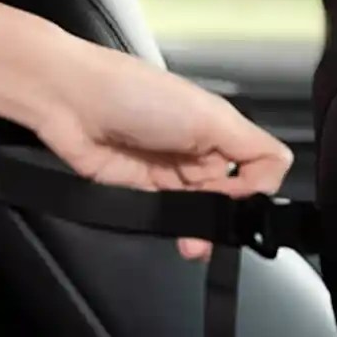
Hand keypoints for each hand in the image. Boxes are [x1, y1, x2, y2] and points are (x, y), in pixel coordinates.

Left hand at [31, 35, 292, 259]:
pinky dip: (177, 231)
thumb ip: (254, 150)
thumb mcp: (211, 116)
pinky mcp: (143, 193)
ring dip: (204, 231)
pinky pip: (169, 218)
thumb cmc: (136, 94)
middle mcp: (201, 153)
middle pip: (234, 197)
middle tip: (217, 225)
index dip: (255, 187)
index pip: (263, 167)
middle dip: (228, 216)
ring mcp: (172, 175)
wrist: (67, 99)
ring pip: (203, 213)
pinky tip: (181, 239)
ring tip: (196, 243)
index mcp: (223, 130)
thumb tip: (269, 188)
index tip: (238, 193)